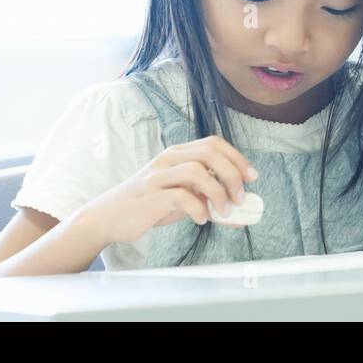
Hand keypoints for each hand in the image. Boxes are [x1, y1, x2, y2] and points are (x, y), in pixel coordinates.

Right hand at [81, 135, 259, 244]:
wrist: (110, 217)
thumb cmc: (149, 205)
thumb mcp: (181, 198)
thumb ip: (206, 199)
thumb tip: (240, 212)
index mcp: (177, 154)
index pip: (213, 143)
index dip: (237, 157)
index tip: (252, 177)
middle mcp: (168, 159)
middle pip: (209, 153)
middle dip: (232, 174)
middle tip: (241, 197)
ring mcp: (158, 176)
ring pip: (198, 171)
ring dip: (218, 193)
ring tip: (224, 211)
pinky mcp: (150, 195)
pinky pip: (182, 196)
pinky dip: (198, 208)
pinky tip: (202, 219)